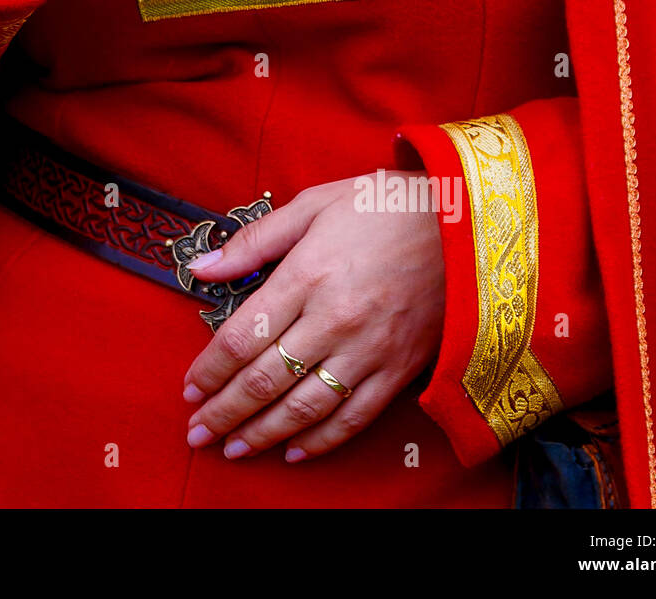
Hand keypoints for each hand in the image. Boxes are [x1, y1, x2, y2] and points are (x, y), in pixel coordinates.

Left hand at [180, 173, 444, 462]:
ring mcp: (369, 350)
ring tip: (232, 449)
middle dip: (225, 412)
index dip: (211, 369)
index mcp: (306, 275)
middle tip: (197, 432)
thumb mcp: (313, 204)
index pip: (243, 336)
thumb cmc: (383, 205)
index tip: (189, 388)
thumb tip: (201, 269)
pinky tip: (293, 452)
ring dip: (263, 433)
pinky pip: (354, 417)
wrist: (466, 221)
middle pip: (266, 379)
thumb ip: (253, 241)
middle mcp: (334, 320)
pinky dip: (321, 441)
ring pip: (305, 407)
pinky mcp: (400, 368)